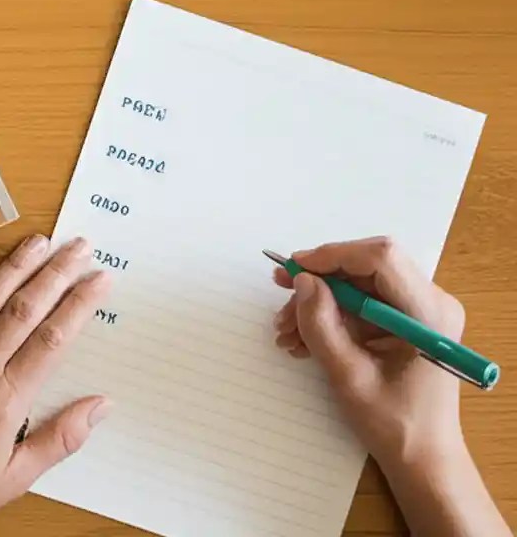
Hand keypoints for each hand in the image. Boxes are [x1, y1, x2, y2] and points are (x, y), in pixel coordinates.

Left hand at [0, 236, 112, 536]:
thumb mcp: (15, 478)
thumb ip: (59, 438)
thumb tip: (99, 406)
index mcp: (6, 399)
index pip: (54, 338)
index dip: (80, 303)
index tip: (100, 279)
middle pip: (25, 308)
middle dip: (56, 272)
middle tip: (79, 246)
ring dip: (14, 265)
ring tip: (38, 240)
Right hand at [273, 237, 511, 536]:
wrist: (421, 456)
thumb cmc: (394, 423)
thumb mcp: (349, 376)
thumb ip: (322, 325)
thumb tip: (302, 282)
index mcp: (427, 313)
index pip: (381, 259)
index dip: (333, 256)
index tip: (293, 268)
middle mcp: (430, 303)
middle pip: (367, 267)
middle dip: (320, 278)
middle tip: (281, 291)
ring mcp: (419, 312)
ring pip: (359, 285)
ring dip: (319, 302)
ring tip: (286, 330)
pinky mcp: (406, 323)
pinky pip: (362, 305)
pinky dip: (330, 316)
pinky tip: (303, 339)